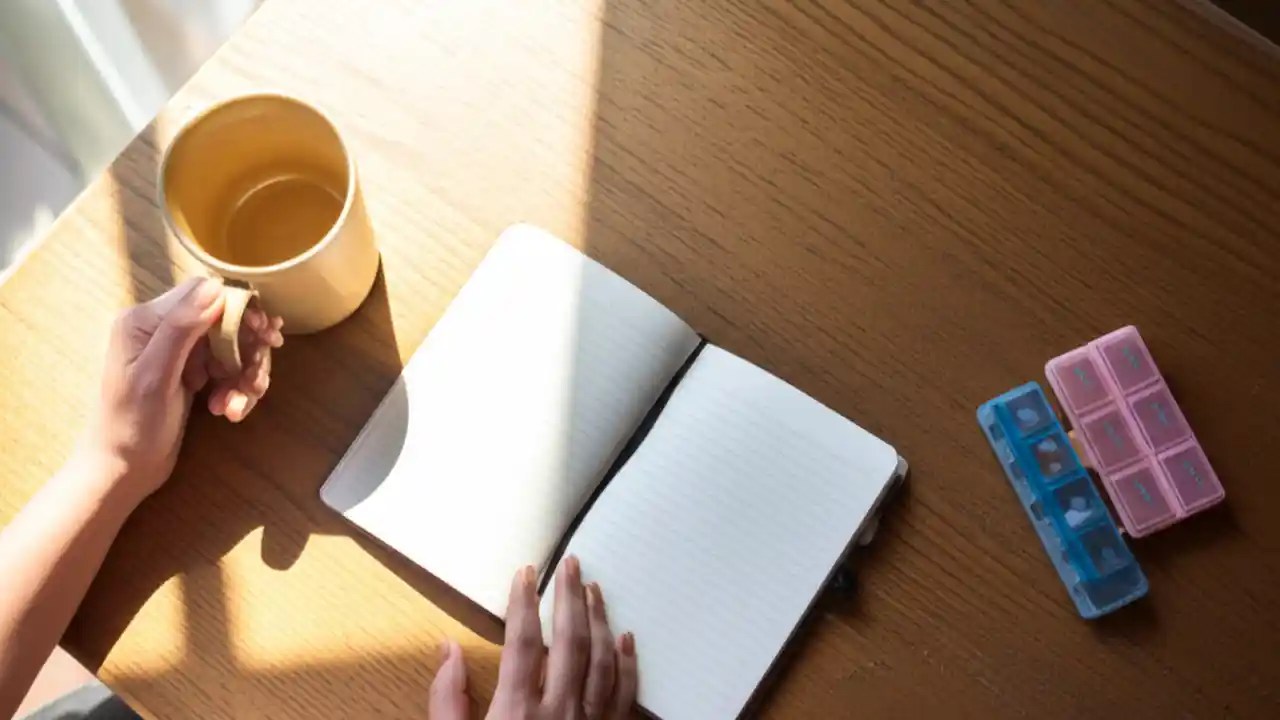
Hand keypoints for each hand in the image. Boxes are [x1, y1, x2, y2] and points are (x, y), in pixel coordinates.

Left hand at [80, 277, 283, 502]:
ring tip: (238, 407)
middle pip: (225, 320)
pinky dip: (235, 390)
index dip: (240, 309)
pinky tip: (229, 412)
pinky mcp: (190, 373)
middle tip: (257, 381)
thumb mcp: (155, 376)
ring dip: (243, 376)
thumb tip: (217, 287)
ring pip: (232, 347)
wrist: (123, 470)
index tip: (264, 334)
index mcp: (146, 320)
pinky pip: (226, 369)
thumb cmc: (131, 425)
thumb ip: (181, 328)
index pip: (204, 292)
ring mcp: (178, 351)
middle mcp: (162, 328)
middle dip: (248, 351)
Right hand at [430, 556, 637, 719]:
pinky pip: (626, 694)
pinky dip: (628, 662)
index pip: (524, 642)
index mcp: (518, 713)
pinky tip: (625, 638)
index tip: (525, 572)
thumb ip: (448, 701)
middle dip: (571, 597)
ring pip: (604, 661)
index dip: (525, 602)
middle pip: (571, 641)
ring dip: (600, 620)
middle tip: (572, 563)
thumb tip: (447, 649)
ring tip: (595, 589)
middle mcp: (561, 714)